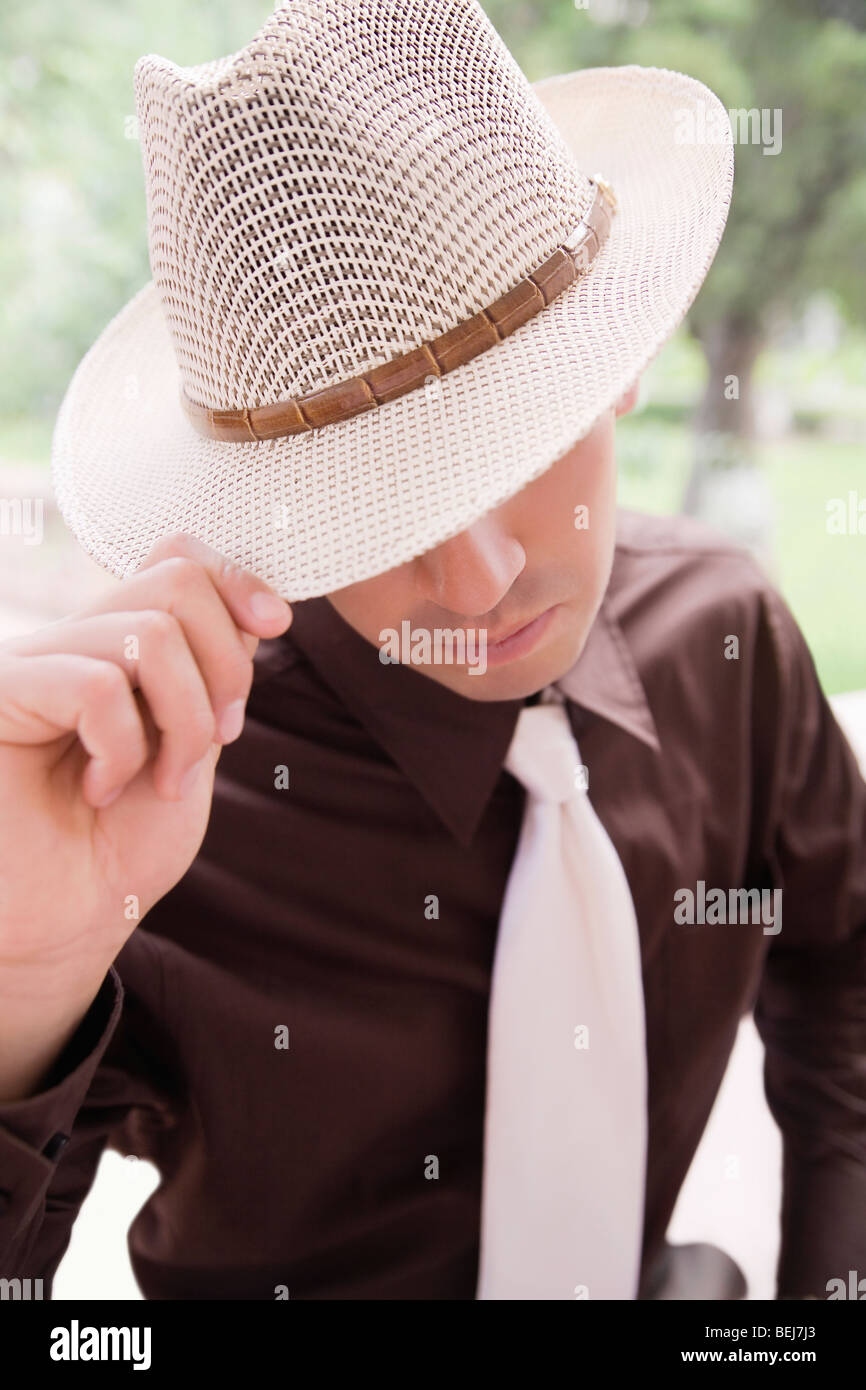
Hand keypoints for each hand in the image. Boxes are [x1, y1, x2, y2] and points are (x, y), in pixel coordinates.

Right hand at [0, 534, 291, 988]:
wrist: (67, 921)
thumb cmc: (123, 845)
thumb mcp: (192, 746)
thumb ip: (213, 674)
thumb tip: (255, 604)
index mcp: (119, 645)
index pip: (175, 556)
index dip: (235, 578)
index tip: (275, 625)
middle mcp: (73, 640)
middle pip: (174, 582)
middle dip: (225, 667)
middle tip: (220, 740)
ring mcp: (32, 662)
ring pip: (148, 635)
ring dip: (184, 723)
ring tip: (161, 781)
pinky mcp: (0, 693)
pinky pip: (95, 685)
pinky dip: (122, 747)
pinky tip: (100, 788)